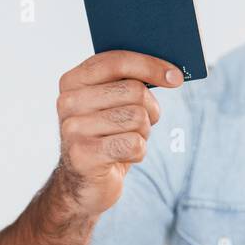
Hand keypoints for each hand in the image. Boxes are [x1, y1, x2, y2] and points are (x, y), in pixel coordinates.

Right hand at [51, 50, 181, 219]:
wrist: (83, 183)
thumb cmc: (107, 135)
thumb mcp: (113, 103)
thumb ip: (130, 81)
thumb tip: (171, 73)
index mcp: (73, 81)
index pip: (117, 61)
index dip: (150, 66)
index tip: (176, 77)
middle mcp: (68, 102)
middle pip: (134, 91)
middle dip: (150, 109)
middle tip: (143, 123)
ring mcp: (72, 129)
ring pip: (137, 118)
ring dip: (142, 133)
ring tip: (126, 141)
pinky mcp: (82, 155)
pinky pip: (134, 145)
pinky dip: (138, 153)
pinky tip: (121, 157)